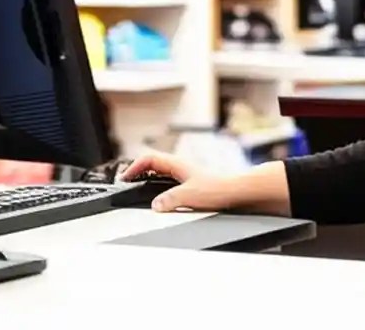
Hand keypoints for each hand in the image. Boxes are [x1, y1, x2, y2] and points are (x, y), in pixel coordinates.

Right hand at [121, 151, 290, 215]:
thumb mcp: (189, 196)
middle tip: (129, 182)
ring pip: (162, 173)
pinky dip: (161, 189)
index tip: (125, 178)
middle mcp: (182, 168)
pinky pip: (171, 184)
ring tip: (141, 189)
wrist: (239, 192)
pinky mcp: (194, 186)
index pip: (149, 159)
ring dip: (150, 179)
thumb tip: (155, 206)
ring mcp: (188, 176)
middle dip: (139, 171)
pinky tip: (163, 201)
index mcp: (177, 165)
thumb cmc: (219, 188)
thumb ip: (170, 200)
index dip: (134, 166)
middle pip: (154, 164)